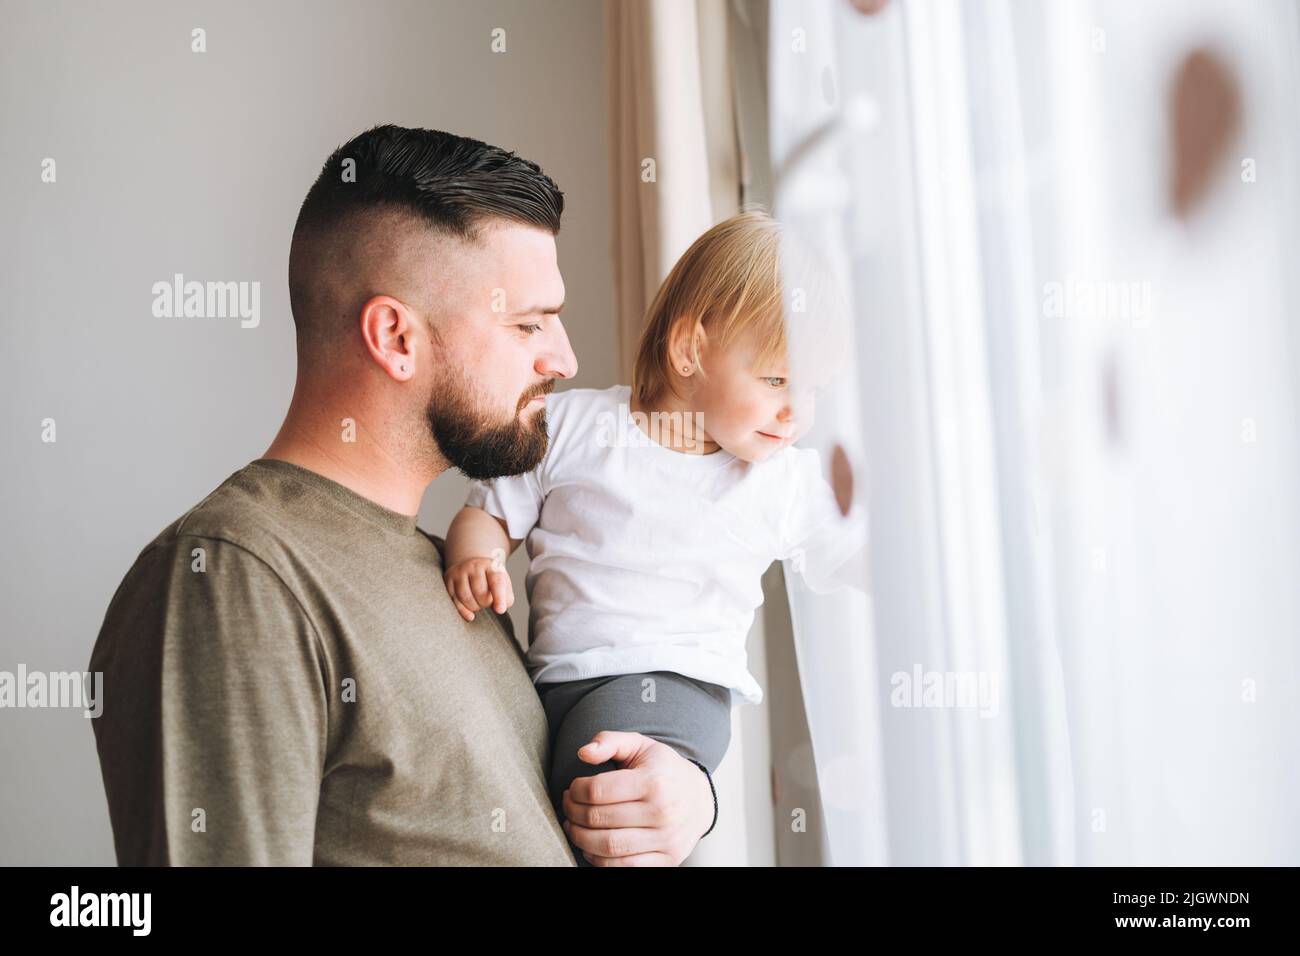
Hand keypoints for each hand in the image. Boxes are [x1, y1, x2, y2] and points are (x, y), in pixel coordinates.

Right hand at [443, 553, 512, 621]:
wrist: (472, 564)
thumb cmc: (490, 579)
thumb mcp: (503, 583)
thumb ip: (506, 598)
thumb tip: (499, 609)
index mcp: (491, 565)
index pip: (496, 581)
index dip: (499, 597)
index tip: (500, 610)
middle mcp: (474, 566)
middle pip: (480, 592)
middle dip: (486, 603)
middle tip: (487, 602)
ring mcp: (459, 572)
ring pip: (466, 598)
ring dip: (475, 607)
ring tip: (478, 604)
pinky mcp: (448, 580)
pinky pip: (454, 601)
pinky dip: (463, 611)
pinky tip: (470, 616)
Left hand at [559, 731, 714, 865]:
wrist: (699, 798)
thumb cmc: (662, 770)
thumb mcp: (640, 745)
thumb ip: (609, 741)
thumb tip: (583, 753)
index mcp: (653, 780)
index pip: (597, 790)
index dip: (575, 790)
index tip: (572, 788)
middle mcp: (662, 811)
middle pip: (599, 819)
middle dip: (573, 813)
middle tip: (568, 806)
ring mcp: (666, 839)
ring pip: (608, 846)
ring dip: (580, 838)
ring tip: (574, 826)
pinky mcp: (667, 860)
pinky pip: (624, 866)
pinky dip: (599, 859)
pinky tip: (591, 846)